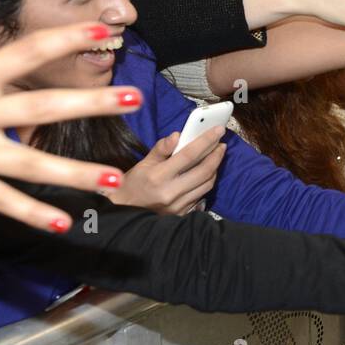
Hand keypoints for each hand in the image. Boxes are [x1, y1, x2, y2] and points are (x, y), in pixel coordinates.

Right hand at [0, 0, 139, 231]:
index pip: (24, 53)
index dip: (64, 40)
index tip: (102, 30)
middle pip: (40, 110)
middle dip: (89, 104)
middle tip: (133, 98)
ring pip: (28, 167)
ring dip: (74, 175)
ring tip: (115, 178)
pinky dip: (30, 214)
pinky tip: (64, 223)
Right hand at [106, 126, 225, 214]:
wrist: (123, 213)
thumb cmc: (131, 185)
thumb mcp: (142, 164)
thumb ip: (161, 149)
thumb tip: (177, 135)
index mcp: (158, 176)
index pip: (189, 155)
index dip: (206, 141)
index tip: (218, 130)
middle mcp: (170, 192)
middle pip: (204, 171)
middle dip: (217, 155)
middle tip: (221, 144)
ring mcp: (178, 205)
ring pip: (207, 185)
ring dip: (215, 169)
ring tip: (215, 157)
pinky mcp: (182, 214)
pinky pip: (201, 196)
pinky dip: (206, 182)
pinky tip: (206, 173)